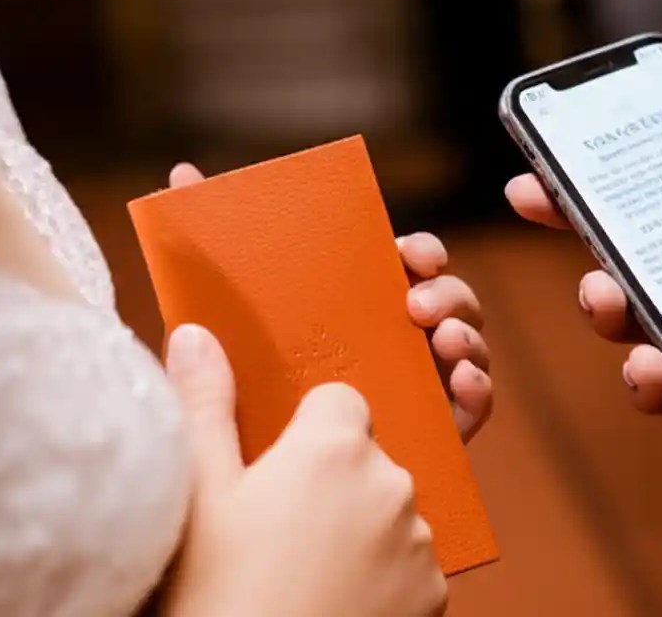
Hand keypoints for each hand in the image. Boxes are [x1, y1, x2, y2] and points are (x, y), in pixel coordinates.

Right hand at [159, 324, 445, 616]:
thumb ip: (204, 404)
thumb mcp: (195, 495)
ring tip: (300, 573)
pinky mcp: (435, 593)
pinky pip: (411, 563)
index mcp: (335, 447)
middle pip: (368, 456)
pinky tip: (333, 601)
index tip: (273, 467)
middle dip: (333, 480)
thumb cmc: (212, 593)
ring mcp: (419, 540)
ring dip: (360, 529)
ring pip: (390, 511)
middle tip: (277, 530)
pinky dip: (382, 576)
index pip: (340, 401)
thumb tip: (197, 333)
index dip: (305, 431)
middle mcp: (392, 482)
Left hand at [169, 164, 491, 441]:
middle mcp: (397, 338)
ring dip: (467, 336)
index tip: (408, 253)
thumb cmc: (243, 387)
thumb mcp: (228, 316)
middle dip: (447, 293)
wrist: (250, 489)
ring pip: (468, 347)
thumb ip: (214, 246)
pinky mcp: (435, 431)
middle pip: (447, 299)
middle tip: (418, 306)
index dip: (420, 250)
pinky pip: (474, 407)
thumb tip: (182, 171)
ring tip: (446, 342)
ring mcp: (421, 383)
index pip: (407, 262)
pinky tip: (462, 384)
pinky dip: (478, 390)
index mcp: (361, 304)